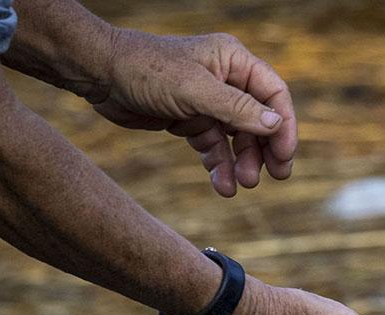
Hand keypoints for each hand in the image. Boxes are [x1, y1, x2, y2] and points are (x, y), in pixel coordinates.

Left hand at [93, 29, 296, 194]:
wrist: (100, 75)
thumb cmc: (145, 70)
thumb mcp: (195, 90)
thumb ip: (237, 108)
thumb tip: (276, 125)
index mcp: (233, 61)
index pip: (274, 94)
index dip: (284, 125)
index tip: (284, 156)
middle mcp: (226, 80)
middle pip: (260, 119)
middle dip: (266, 149)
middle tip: (275, 176)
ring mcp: (209, 102)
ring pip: (238, 138)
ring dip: (243, 162)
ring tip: (244, 184)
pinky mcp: (191, 120)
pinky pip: (214, 147)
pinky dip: (219, 166)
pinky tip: (221, 185)